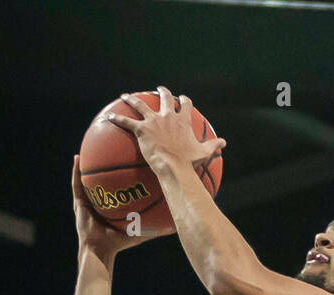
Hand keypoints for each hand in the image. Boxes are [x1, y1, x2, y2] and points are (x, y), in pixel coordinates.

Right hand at [71, 156, 169, 259]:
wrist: (100, 250)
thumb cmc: (118, 243)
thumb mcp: (138, 231)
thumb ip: (153, 228)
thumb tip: (173, 227)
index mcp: (108, 207)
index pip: (114, 188)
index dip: (117, 176)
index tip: (124, 161)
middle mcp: (96, 203)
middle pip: (100, 181)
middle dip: (102, 166)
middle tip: (107, 149)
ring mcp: (85, 202)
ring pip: (85, 179)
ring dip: (86, 163)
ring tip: (88, 147)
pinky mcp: (78, 203)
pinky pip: (76, 184)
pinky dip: (76, 171)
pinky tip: (77, 159)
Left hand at [105, 86, 222, 174]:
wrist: (174, 166)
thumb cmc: (189, 161)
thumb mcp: (204, 152)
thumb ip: (214, 145)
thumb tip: (225, 143)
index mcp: (182, 120)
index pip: (184, 104)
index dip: (183, 100)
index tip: (181, 99)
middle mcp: (168, 116)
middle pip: (164, 97)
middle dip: (161, 92)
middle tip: (158, 90)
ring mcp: (154, 121)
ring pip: (140, 104)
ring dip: (133, 99)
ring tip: (126, 96)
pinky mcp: (141, 129)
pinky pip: (126, 122)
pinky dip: (117, 119)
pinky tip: (109, 117)